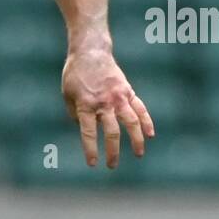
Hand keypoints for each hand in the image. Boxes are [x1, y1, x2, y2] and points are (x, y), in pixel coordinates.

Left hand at [61, 44, 154, 167]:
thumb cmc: (75, 76)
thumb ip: (76, 114)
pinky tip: (150, 135)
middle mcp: (104, 103)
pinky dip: (146, 122)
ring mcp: (118, 97)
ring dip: (136, 140)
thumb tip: (86, 130)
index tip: (93, 164)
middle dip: (113, 151)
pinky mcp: (128, 92)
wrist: (91, 52)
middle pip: (112, 132)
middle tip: (112, 166)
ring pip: (131, 122)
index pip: (88, 132)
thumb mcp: (68, 95)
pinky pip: (140, 109)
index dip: (91, 149)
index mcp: (86, 105)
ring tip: (139, 154)